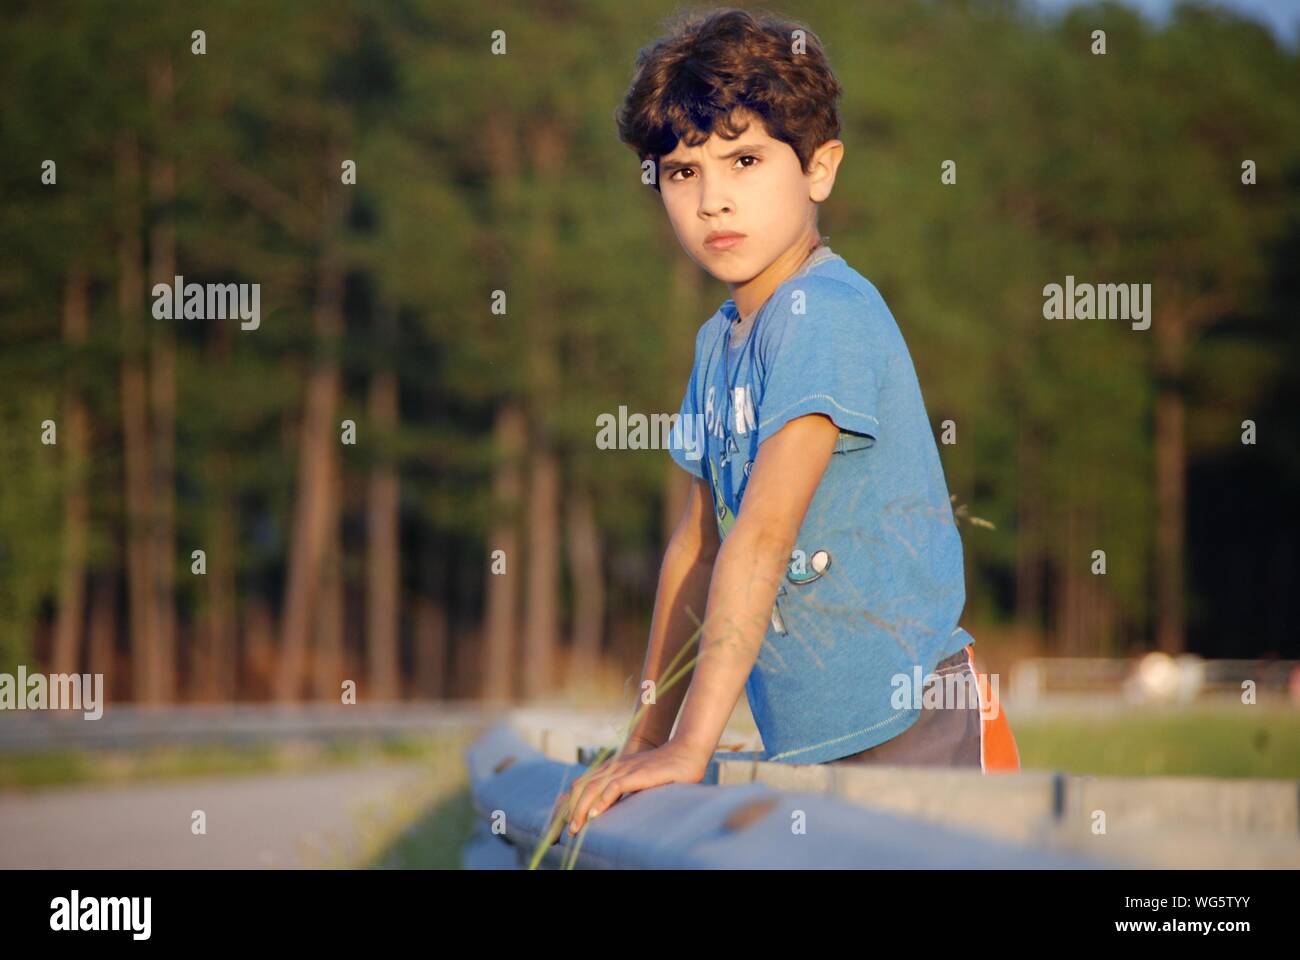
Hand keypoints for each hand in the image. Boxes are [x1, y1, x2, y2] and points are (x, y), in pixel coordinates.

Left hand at [551, 739, 710, 839]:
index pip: (582, 784)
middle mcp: (614, 767)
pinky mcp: (638, 773)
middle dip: (570, 811)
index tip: (563, 824)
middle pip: (582, 787)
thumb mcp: (640, 781)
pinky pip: (614, 787)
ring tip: (575, 828)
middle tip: (565, 832)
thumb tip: (611, 810)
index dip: (570, 804)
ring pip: (593, 788)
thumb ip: (626, 791)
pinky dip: (602, 801)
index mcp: (612, 768)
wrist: (687, 752)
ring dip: (581, 810)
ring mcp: (625, 768)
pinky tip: (596, 814)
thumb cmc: (667, 770)